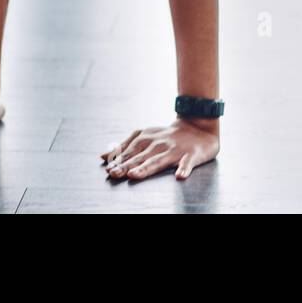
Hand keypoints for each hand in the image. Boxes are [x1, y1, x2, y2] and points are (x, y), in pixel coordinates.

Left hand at [100, 118, 219, 180]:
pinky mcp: (192, 155)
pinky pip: (188, 163)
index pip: (130, 152)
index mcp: (147, 139)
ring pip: (159, 160)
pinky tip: (180, 176)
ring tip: (135, 175)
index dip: (119, 161)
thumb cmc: (168, 136)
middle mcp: (159, 144)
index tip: (108, 169)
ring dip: (147, 168)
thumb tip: (103, 157)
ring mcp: (175, 149)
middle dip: (126, 166)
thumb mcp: (145, 137)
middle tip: (114, 174)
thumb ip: (125, 147)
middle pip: (141, 157)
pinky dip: (184, 169)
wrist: (198, 127)